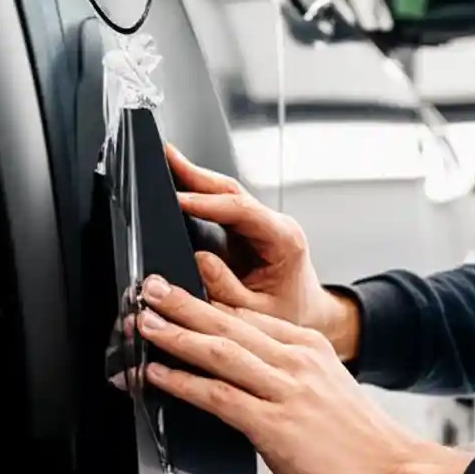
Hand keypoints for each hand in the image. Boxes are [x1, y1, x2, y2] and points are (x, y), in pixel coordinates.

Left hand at [137, 274, 472, 473]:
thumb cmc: (365, 448)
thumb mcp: (329, 392)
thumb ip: (290, 377)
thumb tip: (245, 376)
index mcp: (310, 347)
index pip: (248, 315)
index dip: (206, 304)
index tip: (176, 295)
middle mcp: (297, 361)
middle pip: (228, 321)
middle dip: (182, 302)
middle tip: (149, 288)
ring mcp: (287, 391)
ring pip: (219, 350)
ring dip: (174, 334)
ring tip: (143, 322)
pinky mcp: (276, 426)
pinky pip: (219, 396)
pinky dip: (183, 382)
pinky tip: (158, 374)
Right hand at [165, 143, 360, 359]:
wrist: (309, 317)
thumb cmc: (290, 315)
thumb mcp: (258, 313)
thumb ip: (227, 289)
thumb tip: (198, 261)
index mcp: (283, 241)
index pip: (241, 210)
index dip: (206, 203)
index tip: (178, 199)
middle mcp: (275, 225)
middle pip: (231, 191)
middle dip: (195, 174)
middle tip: (166, 156)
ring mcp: (262, 224)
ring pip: (226, 192)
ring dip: (195, 178)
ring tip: (166, 161)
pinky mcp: (249, 229)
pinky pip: (222, 204)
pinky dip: (199, 192)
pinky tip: (180, 185)